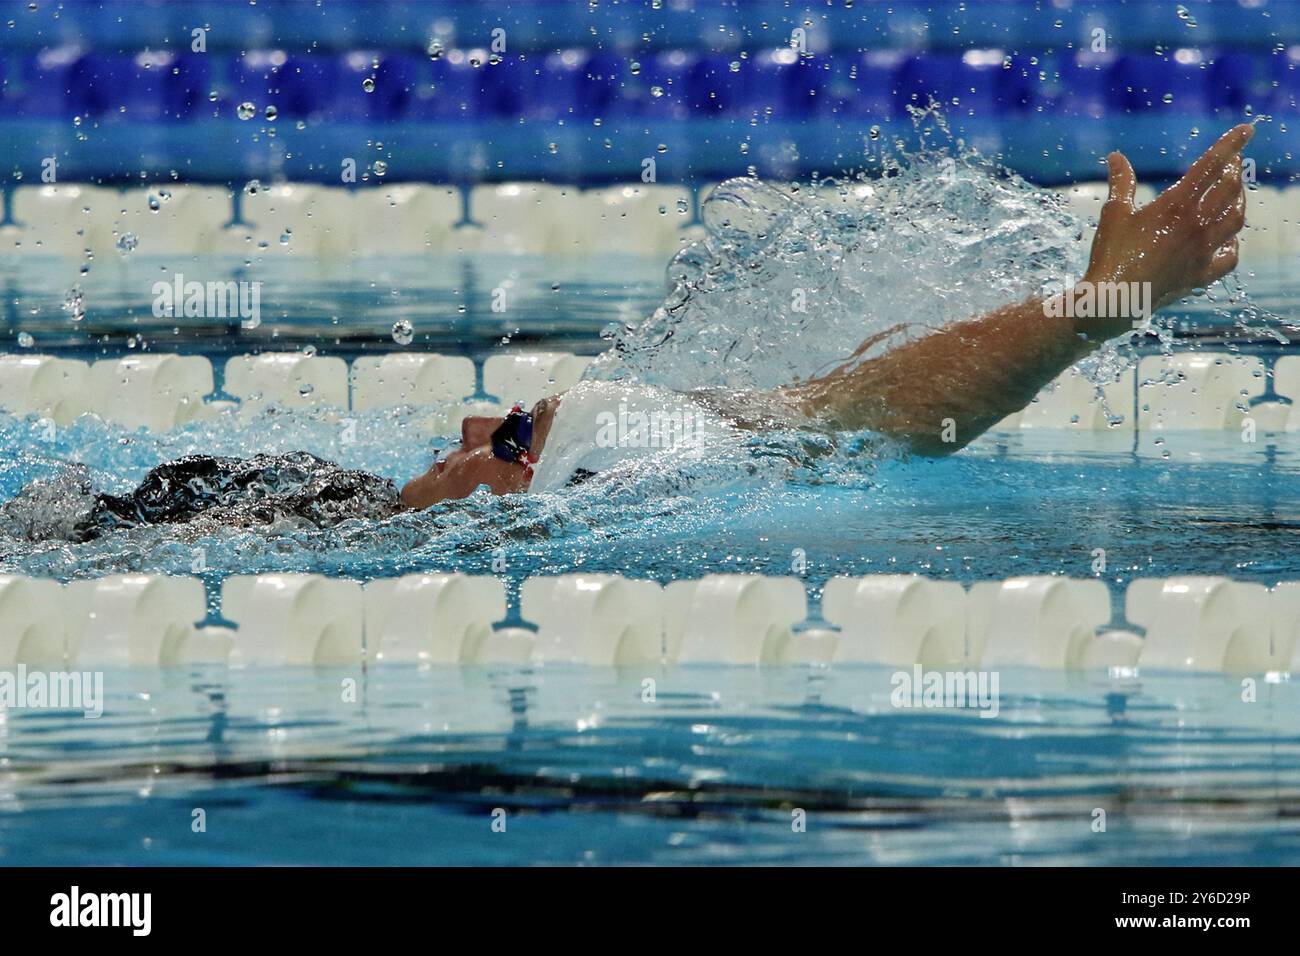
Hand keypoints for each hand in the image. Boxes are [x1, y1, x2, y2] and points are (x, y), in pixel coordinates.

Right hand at [1083, 123, 1250, 335]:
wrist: (1114, 300)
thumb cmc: (1110, 255)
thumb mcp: (1113, 213)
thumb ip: (1121, 182)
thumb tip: (1116, 156)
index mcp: (1175, 206)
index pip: (1211, 166)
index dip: (1230, 144)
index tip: (1246, 129)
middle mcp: (1196, 226)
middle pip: (1230, 190)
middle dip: (1234, 170)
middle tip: (1232, 162)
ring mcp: (1202, 252)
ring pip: (1236, 220)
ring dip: (1239, 202)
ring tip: (1234, 194)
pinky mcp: (1200, 275)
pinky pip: (1229, 257)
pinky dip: (1233, 244)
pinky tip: (1229, 239)